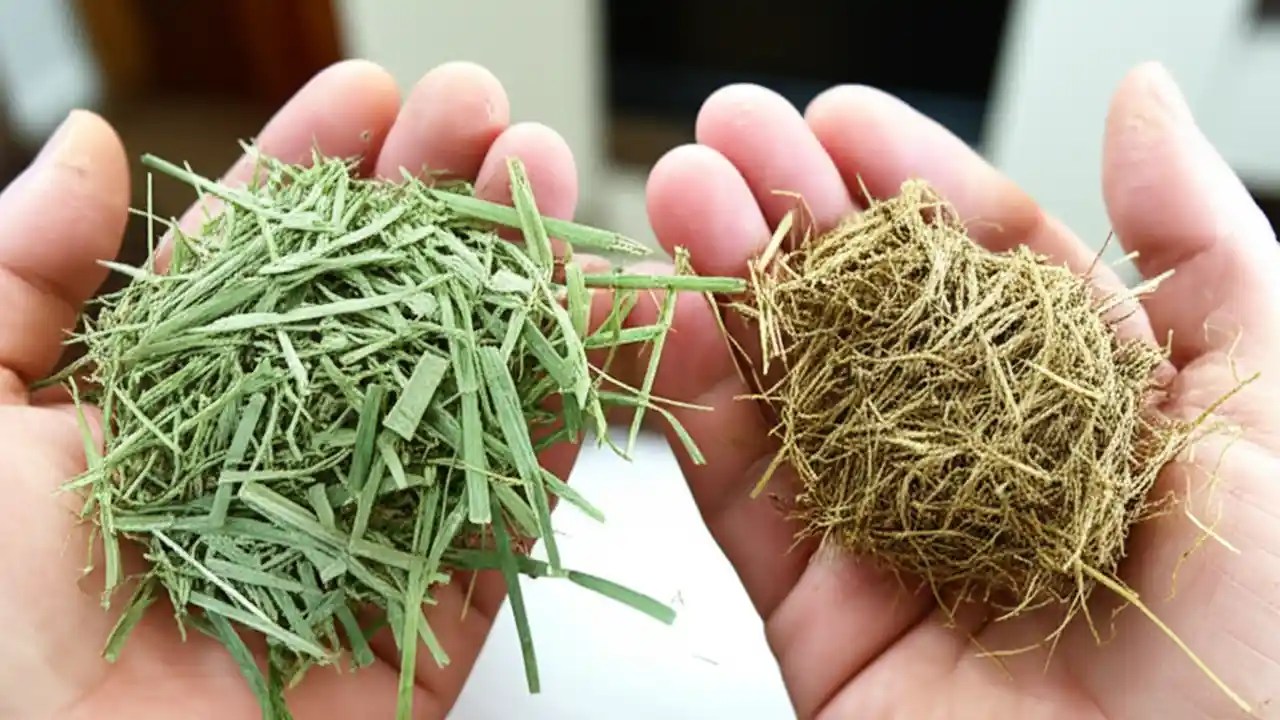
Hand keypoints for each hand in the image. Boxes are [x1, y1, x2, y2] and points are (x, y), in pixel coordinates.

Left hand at [0, 60, 582, 719]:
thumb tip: (95, 149)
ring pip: (458, 391)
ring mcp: (362, 531)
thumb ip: (17, 275)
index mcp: (173, 401)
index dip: (322, 170)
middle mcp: (280, 454)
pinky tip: (590, 328)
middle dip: (437, 203)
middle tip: (487, 120)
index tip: (375, 96)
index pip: (265, 261)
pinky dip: (561, 422)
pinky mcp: (427, 617)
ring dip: (513, 285)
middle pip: (379, 308)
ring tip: (552, 191)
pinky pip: (509, 513)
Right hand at [635, 62, 1279, 717]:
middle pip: (865, 315)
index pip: (976, 265)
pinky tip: (667, 317)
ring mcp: (885, 531)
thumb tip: (1138, 102)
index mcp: (1078, 404)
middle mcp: (972, 459)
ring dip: (725, 284)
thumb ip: (1198, 250)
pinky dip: (690, 403)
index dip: (907, 181)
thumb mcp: (1264, 412)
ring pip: (784, 388)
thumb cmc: (1263, 655)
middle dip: (793, 214)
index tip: (840, 119)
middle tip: (728, 136)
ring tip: (679, 194)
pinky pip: (739, 493)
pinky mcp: (813, 611)